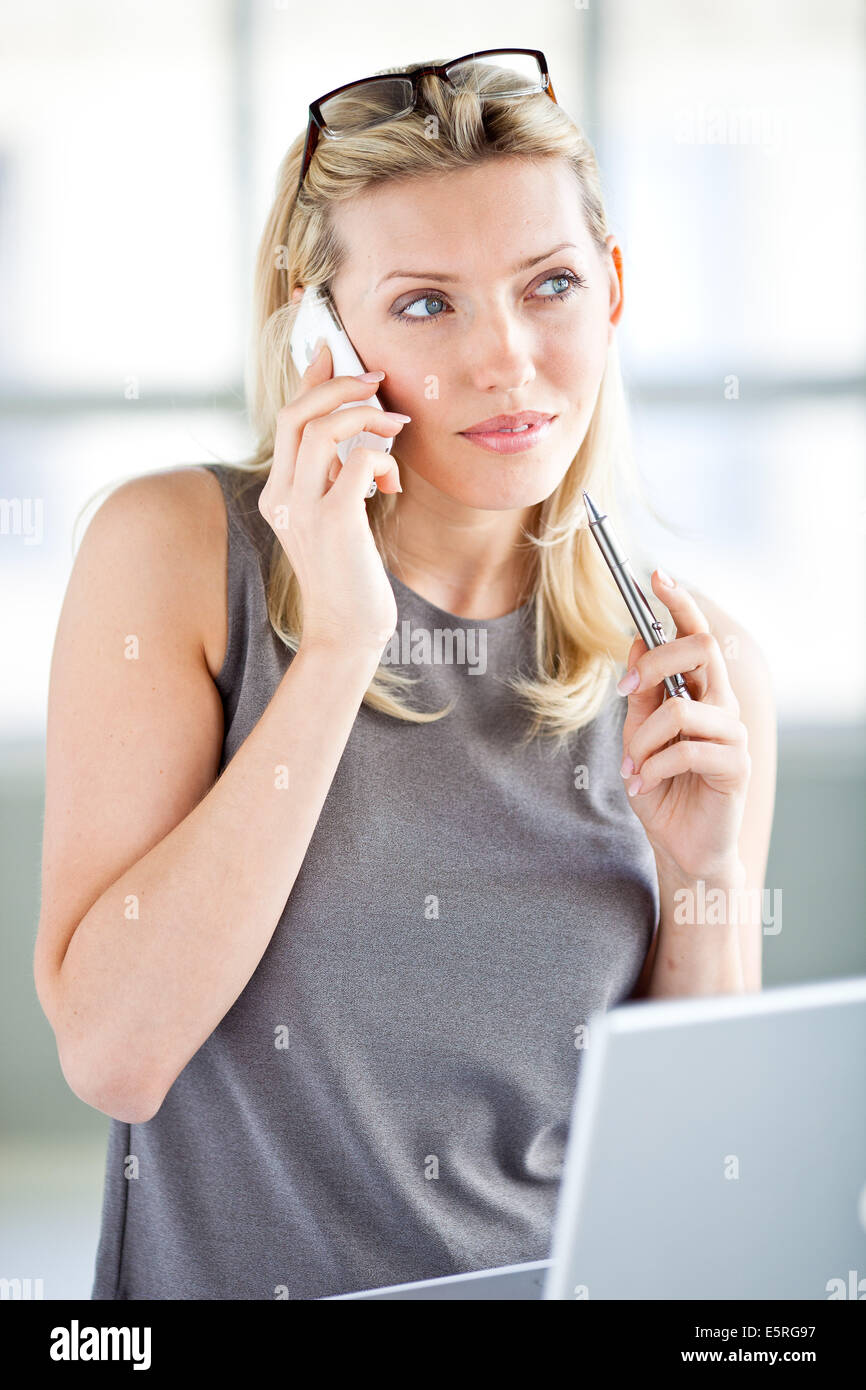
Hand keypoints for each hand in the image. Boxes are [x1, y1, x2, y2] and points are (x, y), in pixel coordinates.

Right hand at [258, 342, 408, 655]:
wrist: (347, 633)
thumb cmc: (350, 578)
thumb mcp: (336, 522)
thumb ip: (335, 482)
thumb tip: (358, 438)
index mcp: (279, 493)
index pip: (286, 419)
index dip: (308, 377)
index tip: (331, 347)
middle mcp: (283, 497)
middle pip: (297, 413)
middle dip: (339, 384)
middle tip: (376, 379)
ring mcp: (303, 509)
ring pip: (322, 429)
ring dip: (365, 415)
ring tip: (396, 426)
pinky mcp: (333, 523)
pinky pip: (356, 462)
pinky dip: (380, 458)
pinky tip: (393, 480)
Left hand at [616, 570, 750, 882]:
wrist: (681, 846)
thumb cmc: (662, 789)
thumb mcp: (638, 738)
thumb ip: (642, 694)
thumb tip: (639, 640)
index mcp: (701, 692)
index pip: (697, 635)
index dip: (681, 603)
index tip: (655, 576)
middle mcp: (723, 704)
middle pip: (700, 650)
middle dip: (655, 660)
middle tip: (628, 687)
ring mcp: (732, 733)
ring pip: (680, 708)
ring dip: (644, 739)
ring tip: (633, 769)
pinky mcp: (734, 765)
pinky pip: (685, 748)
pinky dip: (653, 767)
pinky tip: (643, 786)